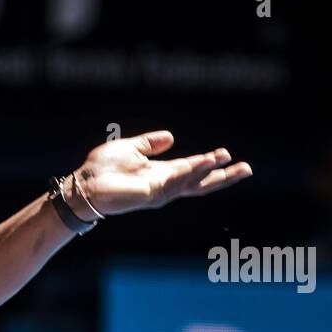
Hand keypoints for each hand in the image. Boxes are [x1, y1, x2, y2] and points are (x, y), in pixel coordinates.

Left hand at [68, 130, 251, 218]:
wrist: (84, 186)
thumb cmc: (102, 170)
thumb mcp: (130, 148)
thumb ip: (150, 144)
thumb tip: (170, 137)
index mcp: (161, 174)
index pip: (192, 169)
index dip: (210, 164)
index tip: (228, 156)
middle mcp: (164, 185)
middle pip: (200, 182)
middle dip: (223, 177)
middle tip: (247, 170)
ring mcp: (160, 192)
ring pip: (193, 182)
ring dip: (212, 171)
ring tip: (233, 163)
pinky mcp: (152, 194)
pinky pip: (178, 181)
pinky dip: (194, 172)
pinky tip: (208, 162)